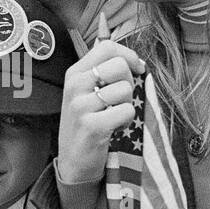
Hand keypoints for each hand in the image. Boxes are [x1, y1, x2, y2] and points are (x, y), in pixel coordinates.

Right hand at [57, 40, 145, 183]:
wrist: (73, 161)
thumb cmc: (87, 123)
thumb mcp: (86, 92)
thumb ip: (104, 72)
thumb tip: (136, 61)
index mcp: (74, 73)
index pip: (107, 47)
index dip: (128, 55)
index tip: (136, 68)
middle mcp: (74, 85)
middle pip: (119, 65)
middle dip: (129, 82)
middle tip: (120, 100)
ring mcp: (81, 106)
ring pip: (125, 89)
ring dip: (128, 104)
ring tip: (114, 116)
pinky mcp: (91, 126)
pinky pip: (127, 110)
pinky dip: (127, 120)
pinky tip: (114, 128)